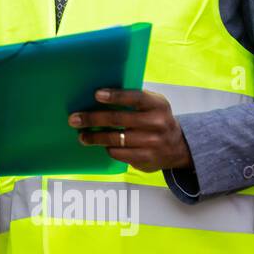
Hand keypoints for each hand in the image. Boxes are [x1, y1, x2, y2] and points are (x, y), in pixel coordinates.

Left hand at [69, 88, 191, 172]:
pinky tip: (102, 146)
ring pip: (116, 139)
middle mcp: (157, 123)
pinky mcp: (147, 159)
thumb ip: (133, 99)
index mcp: (157, 105)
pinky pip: (119, 154)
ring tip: (82, 136)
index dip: (116, 96)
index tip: (96, 95)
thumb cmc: (156, 119)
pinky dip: (108, 149)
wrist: (178, 147)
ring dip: (95, 138)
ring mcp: (153, 143)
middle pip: (119, 119)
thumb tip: (98, 95)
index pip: (135, 97)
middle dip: (93, 119)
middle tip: (74, 119)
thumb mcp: (153, 105)